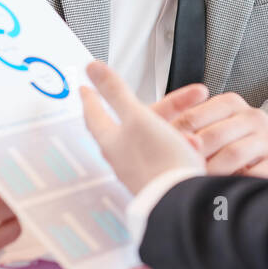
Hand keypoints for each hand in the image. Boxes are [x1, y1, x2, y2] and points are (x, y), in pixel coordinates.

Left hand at [80, 61, 204, 194]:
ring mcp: (139, 171)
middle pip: (114, 128)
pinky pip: (157, 154)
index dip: (90, 97)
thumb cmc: (158, 160)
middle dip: (118, 110)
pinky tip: (179, 141)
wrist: (182, 200)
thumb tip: (92, 68)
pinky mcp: (157, 180)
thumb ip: (115, 91)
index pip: (93, 115)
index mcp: (111, 141)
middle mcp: (121, 158)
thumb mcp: (137, 116)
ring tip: (157, 115)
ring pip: (137, 141)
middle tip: (113, 98)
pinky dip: (166, 142)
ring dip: (148, 125)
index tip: (85, 88)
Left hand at [167, 91, 267, 180]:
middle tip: (176, 172)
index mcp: (231, 103)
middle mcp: (253, 117)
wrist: (264, 160)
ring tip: (194, 183)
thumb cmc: (227, 145)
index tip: (162, 153)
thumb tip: (176, 140)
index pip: (195, 116)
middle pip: (214, 136)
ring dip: (210, 171)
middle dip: (192, 157)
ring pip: (233, 154)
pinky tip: (218, 190)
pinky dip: (233, 184)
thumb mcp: (207, 129)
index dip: (175, 137)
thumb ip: (187, 128)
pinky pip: (253, 175)